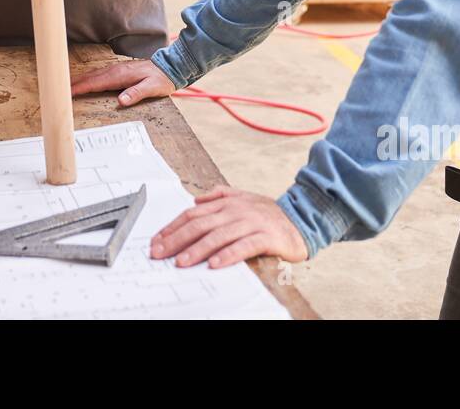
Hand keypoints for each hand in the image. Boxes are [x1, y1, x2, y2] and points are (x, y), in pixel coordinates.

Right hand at [70, 59, 174, 106]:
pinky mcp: (118, 71)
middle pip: (90, 78)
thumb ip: (136, 93)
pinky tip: (84, 82)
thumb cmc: (161, 79)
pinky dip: (88, 78)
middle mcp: (115, 71)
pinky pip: (98, 74)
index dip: (80, 88)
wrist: (169, 67)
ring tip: (66, 86)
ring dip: (79, 80)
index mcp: (120, 76)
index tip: (67, 92)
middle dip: (74, 83)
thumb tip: (121, 101)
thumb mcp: (152, 88)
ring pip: (93, 75)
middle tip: (58, 89)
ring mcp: (116, 69)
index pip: (95, 83)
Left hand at [151, 186, 307, 267]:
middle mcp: (235, 210)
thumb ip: (220, 195)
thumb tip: (197, 198)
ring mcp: (251, 222)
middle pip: (200, 224)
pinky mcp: (266, 237)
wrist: (302, 218)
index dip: (172, 227)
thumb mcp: (243, 198)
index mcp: (227, 202)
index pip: (192, 214)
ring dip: (197, 250)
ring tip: (181, 262)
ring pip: (218, 236)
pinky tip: (214, 264)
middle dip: (176, 240)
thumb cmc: (269, 213)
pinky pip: (243, 246)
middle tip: (159, 254)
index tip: (156, 241)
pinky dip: (228, 255)